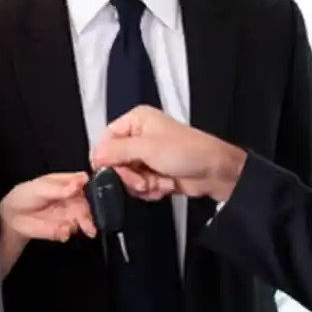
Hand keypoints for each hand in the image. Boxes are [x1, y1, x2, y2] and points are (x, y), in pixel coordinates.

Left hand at [0, 173, 95, 241]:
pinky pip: (70, 232)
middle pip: (88, 204)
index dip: (93, 187)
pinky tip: (64, 232)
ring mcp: (69, 215)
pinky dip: (68, 232)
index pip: (86, 184)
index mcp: (69, 184)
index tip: (95, 191)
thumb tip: (83, 180)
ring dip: (86, 224)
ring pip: (84, 219)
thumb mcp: (41, 187)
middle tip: (89, 215)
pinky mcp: (63, 230)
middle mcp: (73, 199)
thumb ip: (62, 188)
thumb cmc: (26, 195)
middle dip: (91, 211)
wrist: (11, 216)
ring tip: (87, 228)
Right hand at [90, 105, 246, 201]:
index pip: (106, 139)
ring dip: (141, 185)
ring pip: (127, 177)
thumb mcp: (147, 148)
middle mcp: (140, 137)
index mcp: (137, 121)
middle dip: (128, 175)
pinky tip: (164, 186)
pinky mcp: (155, 173)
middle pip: (115, 161)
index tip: (108, 171)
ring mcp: (148, 156)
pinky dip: (150, 190)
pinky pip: (140, 187)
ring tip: (157, 182)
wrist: (215, 172)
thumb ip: (117, 151)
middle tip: (141, 179)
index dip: (105, 158)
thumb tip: (96, 155)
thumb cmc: (189, 151)